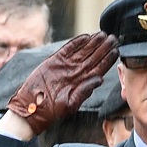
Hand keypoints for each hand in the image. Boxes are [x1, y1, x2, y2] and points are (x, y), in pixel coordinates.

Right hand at [0, 33, 119, 138]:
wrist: (30, 108)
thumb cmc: (50, 112)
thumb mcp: (69, 105)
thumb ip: (84, 92)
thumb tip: (99, 80)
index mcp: (82, 83)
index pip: (99, 68)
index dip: (108, 59)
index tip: (116, 50)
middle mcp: (75, 73)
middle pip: (93, 58)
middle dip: (104, 48)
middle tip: (113, 38)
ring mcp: (65, 66)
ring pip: (83, 51)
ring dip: (93, 43)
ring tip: (102, 34)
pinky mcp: (54, 61)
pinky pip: (67, 49)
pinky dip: (76, 42)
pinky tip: (85, 37)